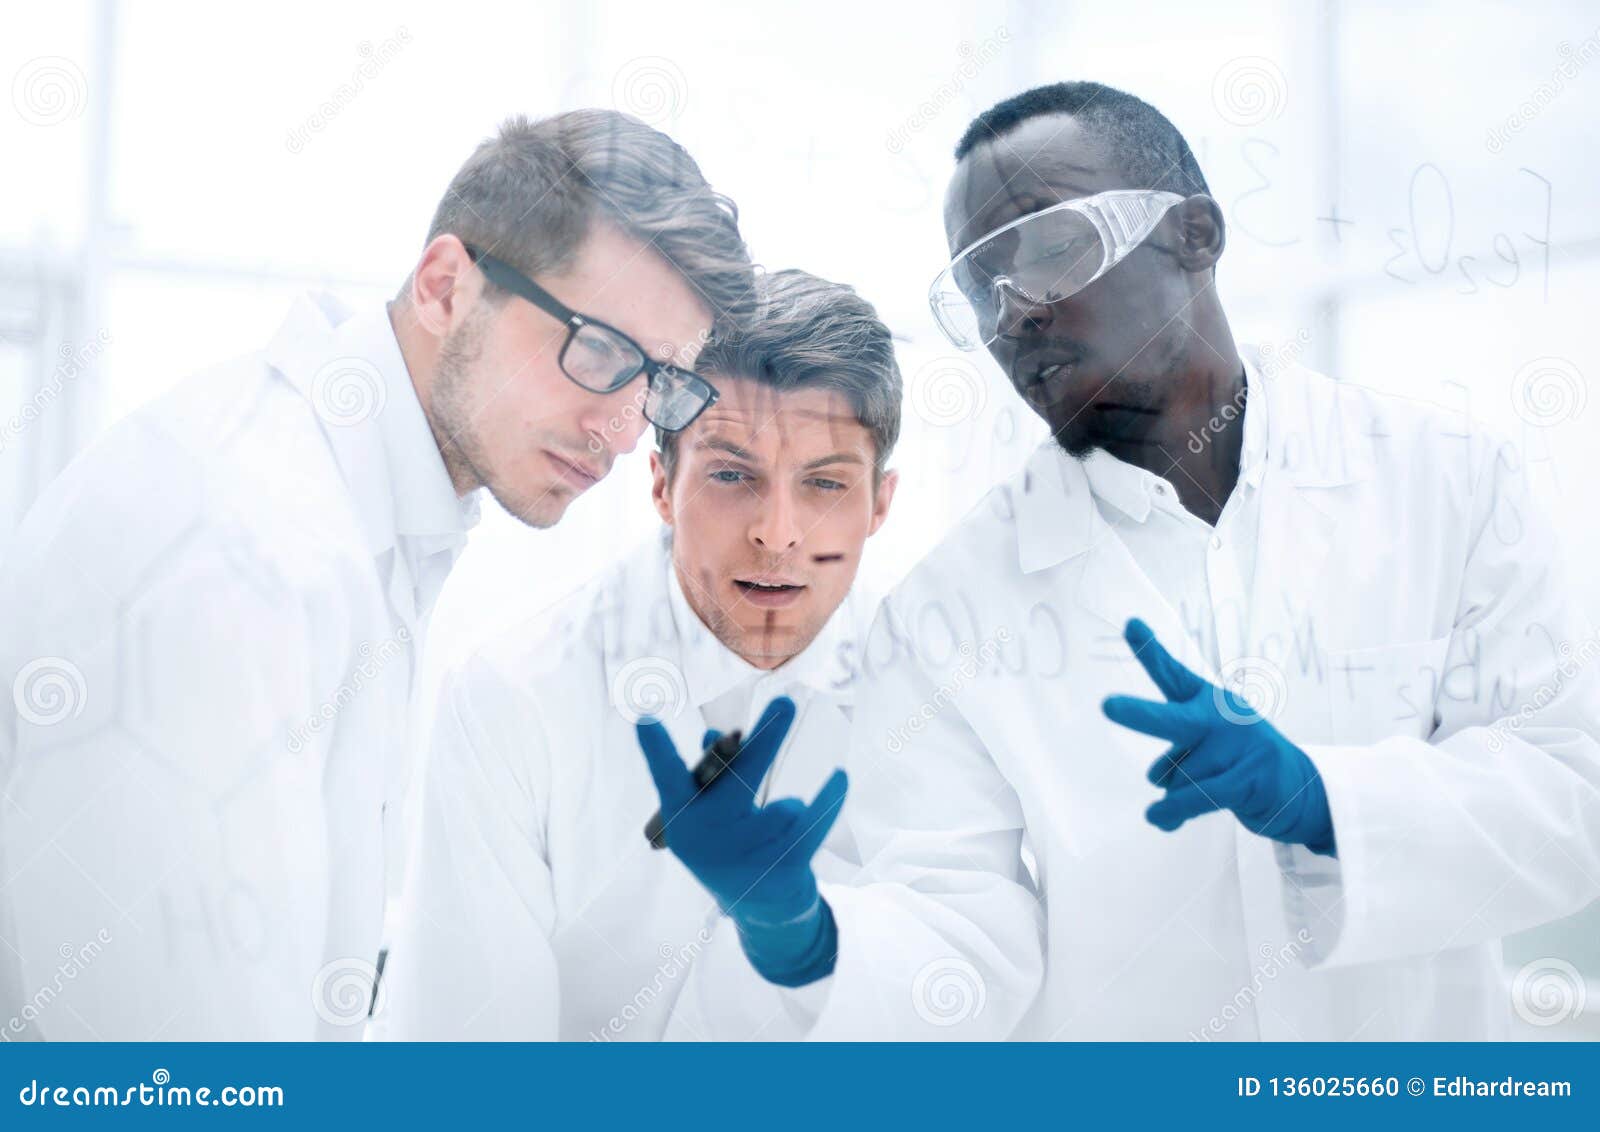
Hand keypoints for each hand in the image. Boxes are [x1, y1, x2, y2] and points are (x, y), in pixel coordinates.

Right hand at [636, 696, 845, 984]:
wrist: (759, 911)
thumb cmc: (732, 843)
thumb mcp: (714, 812)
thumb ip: (714, 774)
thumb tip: (716, 736)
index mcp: (684, 819)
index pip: (667, 779)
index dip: (657, 751)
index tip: (646, 719)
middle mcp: (707, 840)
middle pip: (740, 780)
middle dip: (767, 740)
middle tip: (788, 702)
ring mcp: (743, 860)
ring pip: (782, 809)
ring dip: (789, 808)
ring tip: (782, 820)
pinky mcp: (779, 873)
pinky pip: (811, 827)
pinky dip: (828, 802)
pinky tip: (839, 778)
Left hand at [1102, 619, 1336, 855]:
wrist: (1299, 789)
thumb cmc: (1238, 762)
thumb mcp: (1205, 749)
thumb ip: (1172, 771)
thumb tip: (1156, 811)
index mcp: (1207, 700)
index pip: (1173, 674)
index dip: (1150, 650)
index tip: (1130, 624)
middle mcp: (1222, 716)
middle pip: (1172, 720)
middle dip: (1140, 714)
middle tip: (1107, 706)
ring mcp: (1239, 745)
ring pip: (1176, 779)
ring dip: (1176, 793)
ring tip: (1206, 785)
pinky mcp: (1250, 778)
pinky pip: (1195, 799)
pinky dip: (1172, 813)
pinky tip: (1159, 819)